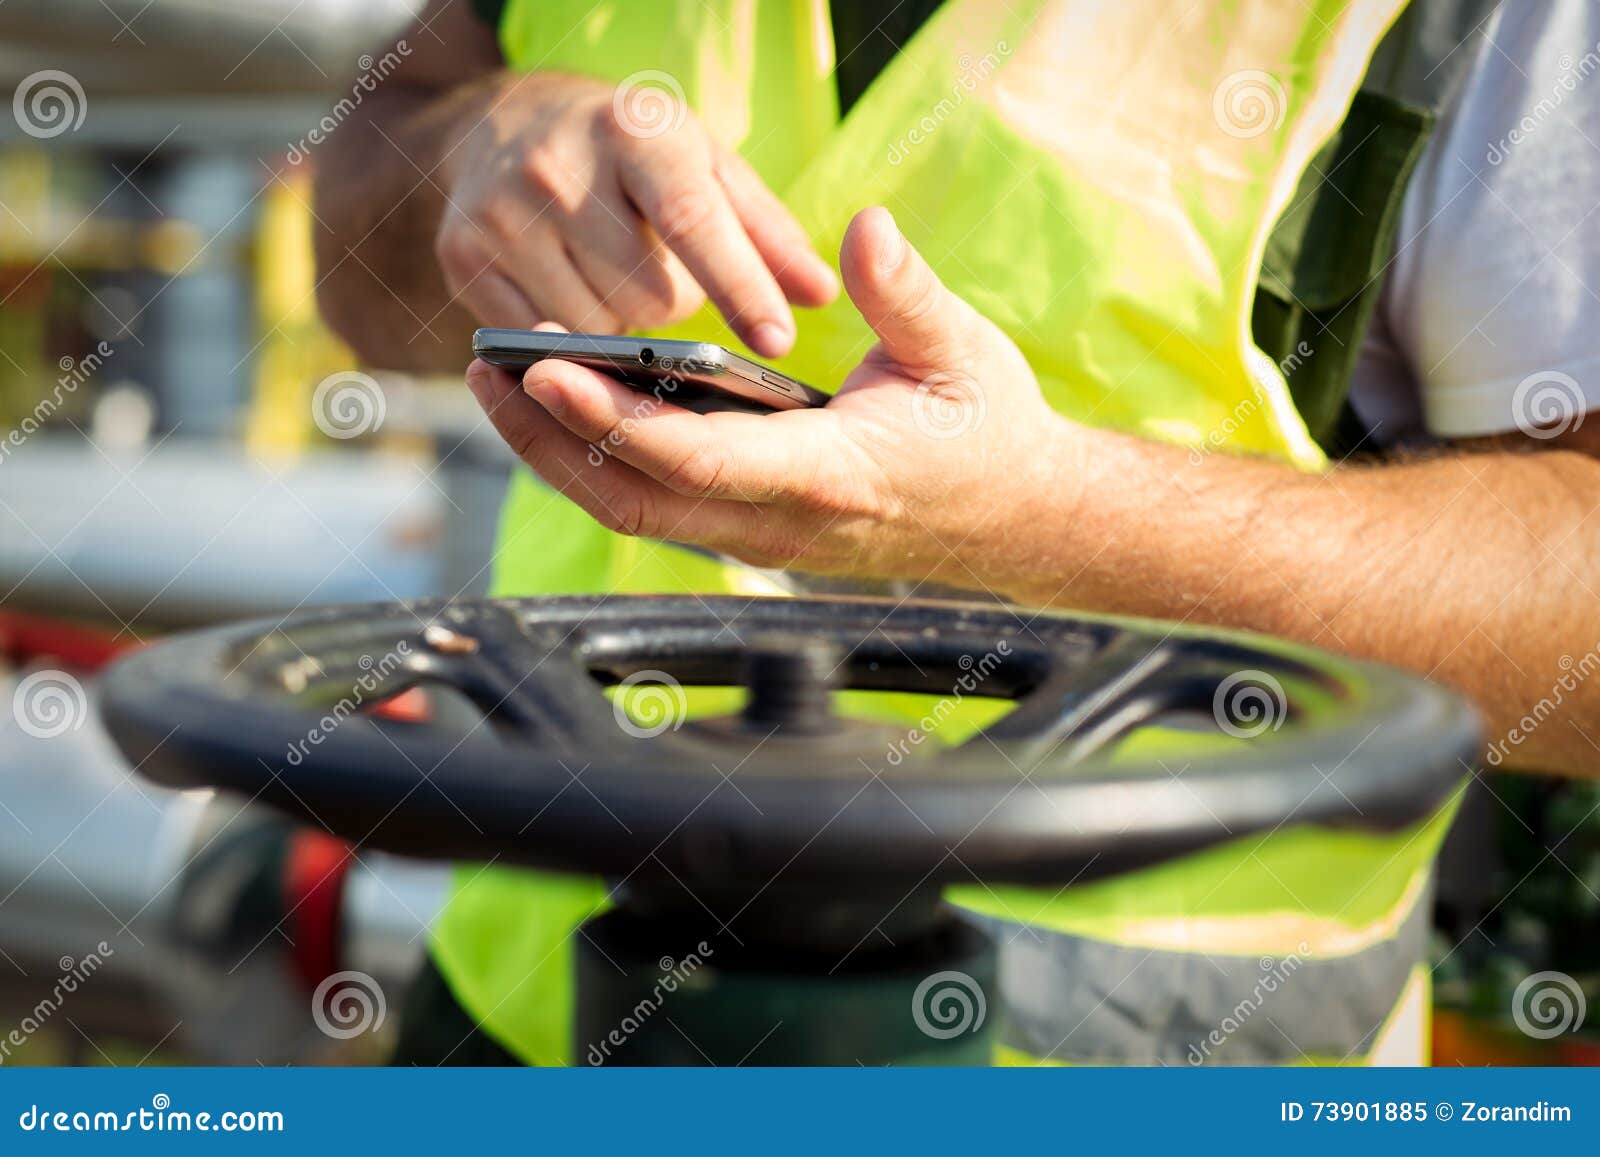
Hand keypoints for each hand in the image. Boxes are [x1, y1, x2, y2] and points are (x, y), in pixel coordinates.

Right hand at [437, 71, 836, 357]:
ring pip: (599, 328)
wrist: (503, 126)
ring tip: (614, 273)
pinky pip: (547, 339)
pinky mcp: (463, 256)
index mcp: (634, 131)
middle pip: (649, 295)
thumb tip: (819, 295)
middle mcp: (558, 166)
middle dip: (675, 304)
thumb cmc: (632, 157)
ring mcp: (502, 214)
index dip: (740, 287)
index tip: (778, 342)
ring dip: (625, 325)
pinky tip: (573, 289)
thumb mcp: (705, 167)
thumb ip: (768, 232)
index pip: (694, 222)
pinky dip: (574, 332)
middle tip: (664, 271)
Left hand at [466, 207, 1086, 595]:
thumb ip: (906, 292)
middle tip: (489, 373)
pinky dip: (604, 462)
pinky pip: (659, 506)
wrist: (1019, 518)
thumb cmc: (991, 432)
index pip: (696, 461)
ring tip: (507, 387)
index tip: (545, 375)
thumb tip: (864, 228)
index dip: (612, 422)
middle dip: (552, 443)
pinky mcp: (755, 532)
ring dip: (564, 456)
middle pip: (635, 499)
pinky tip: (572, 411)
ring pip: (636, 511)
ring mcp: (763, 538)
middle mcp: (781, 522)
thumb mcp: (964, 351)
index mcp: (829, 475)